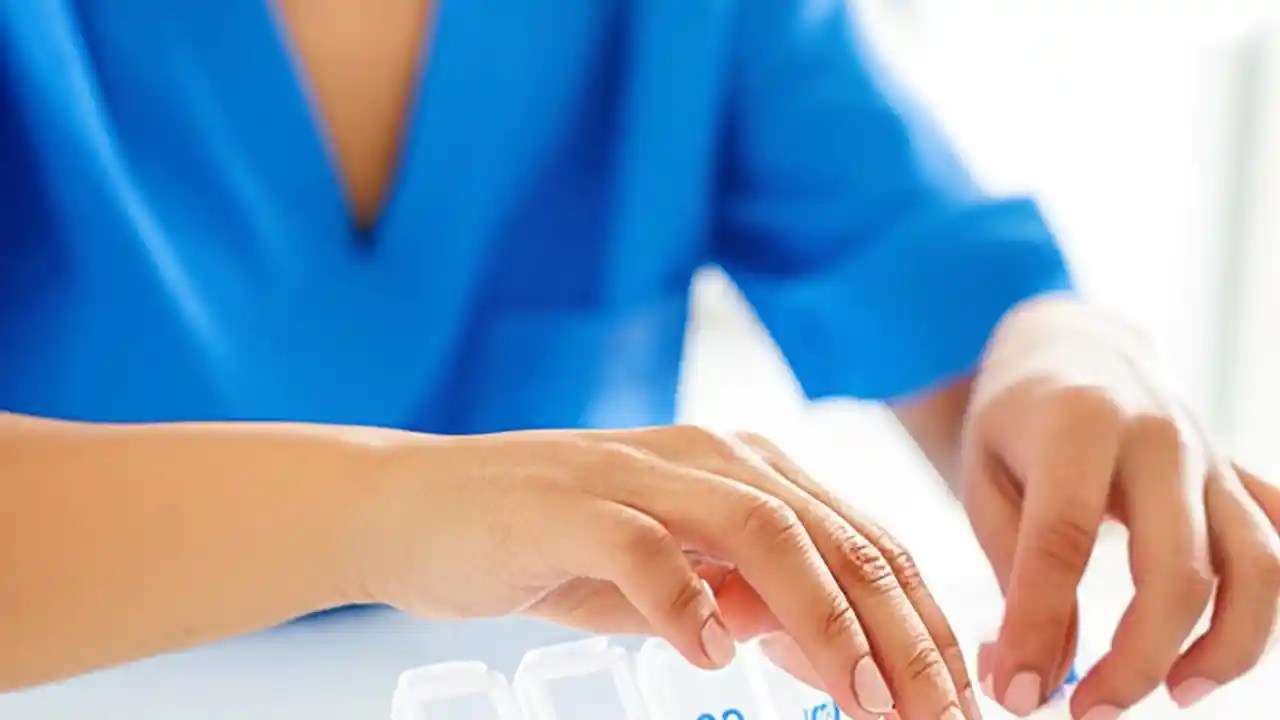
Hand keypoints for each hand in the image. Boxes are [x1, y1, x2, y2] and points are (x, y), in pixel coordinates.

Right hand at [357, 426, 976, 719]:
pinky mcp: (570, 501)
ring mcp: (640, 471)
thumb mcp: (668, 578)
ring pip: (765, 529)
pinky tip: (711, 656)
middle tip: (936, 718)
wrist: (418, 506)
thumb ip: (745, 599)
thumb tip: (830, 647)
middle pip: (835, 537)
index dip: (920, 624)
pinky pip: (646, 547)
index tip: (954, 703)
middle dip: (899, 633)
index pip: (863, 541)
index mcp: (745, 468)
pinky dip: (687, 602)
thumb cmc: (549, 543)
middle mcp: (709, 455)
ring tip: (859, 696)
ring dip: (823, 616)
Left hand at [962, 296, 1279, 717]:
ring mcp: (1213, 459)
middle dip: (1138, 657)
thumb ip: (1011, 570)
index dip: (1040, 626)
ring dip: (1227, 646)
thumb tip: (1028, 675)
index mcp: (1078, 423)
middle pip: (1176, 567)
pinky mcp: (1241, 480)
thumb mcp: (985, 477)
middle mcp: (1161, 437)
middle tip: (1089, 711)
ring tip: (1174, 694)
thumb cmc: (1016, 420)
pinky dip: (1271, 604)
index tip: (1016, 693)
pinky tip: (1225, 648)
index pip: (1061, 539)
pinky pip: (1279, 544)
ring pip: (1258, 565)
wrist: (1075, 347)